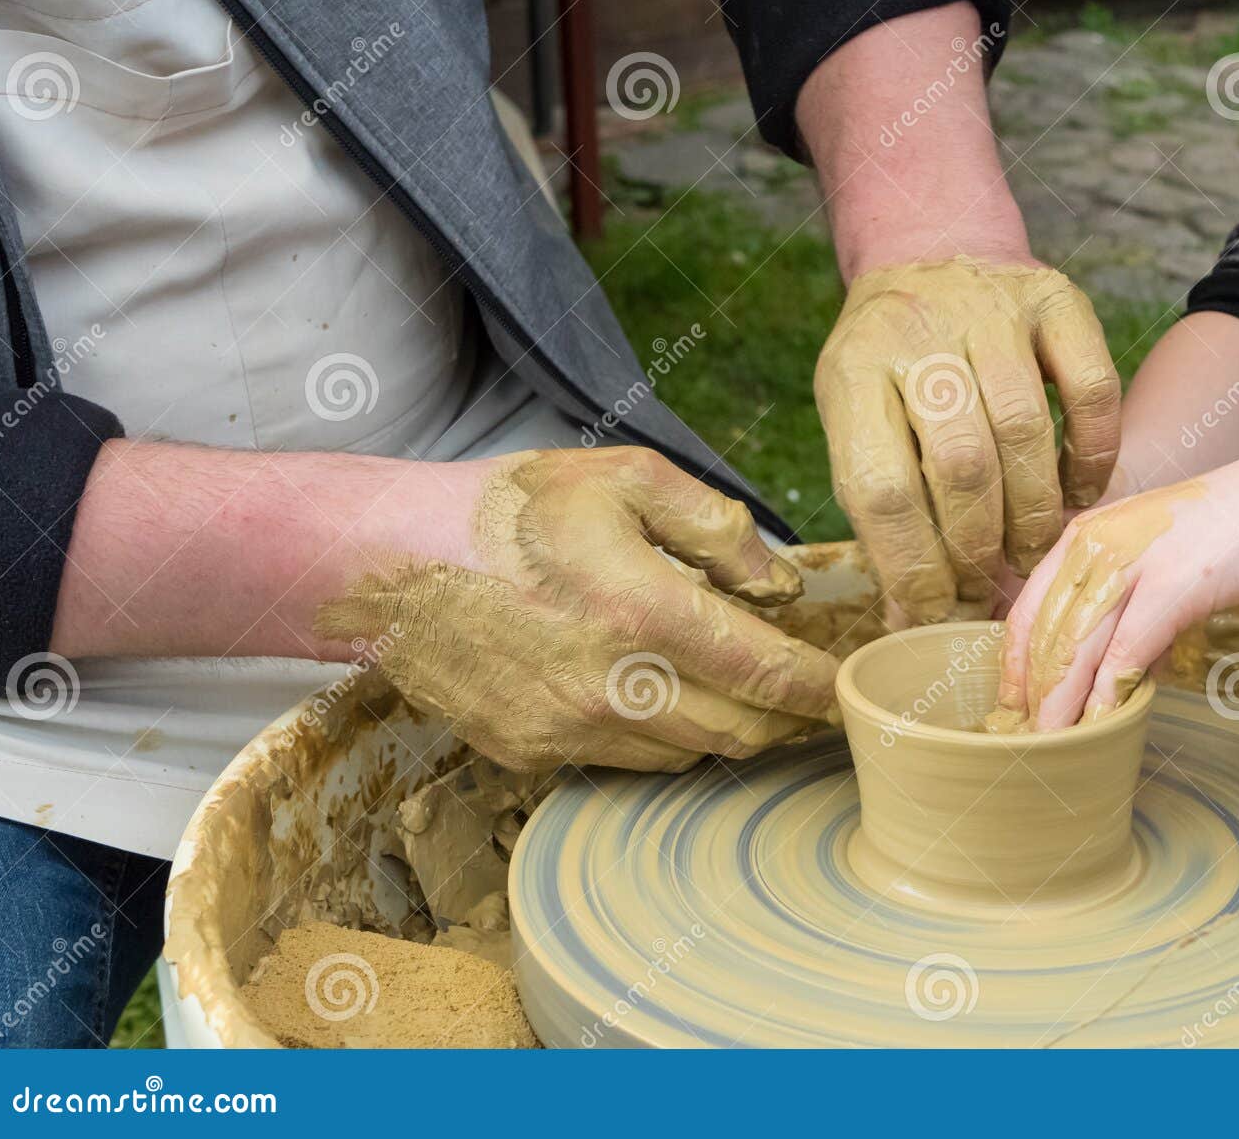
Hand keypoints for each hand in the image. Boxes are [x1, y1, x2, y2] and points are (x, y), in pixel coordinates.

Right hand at [316, 448, 839, 773]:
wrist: (391, 562)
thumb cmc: (512, 509)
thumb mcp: (626, 477)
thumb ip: (719, 527)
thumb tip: (781, 586)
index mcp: (641, 610)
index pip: (765, 673)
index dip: (820, 688)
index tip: (847, 687)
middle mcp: (609, 686)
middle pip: (739, 731)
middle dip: (786, 719)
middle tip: (810, 700)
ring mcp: (567, 729)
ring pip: (688, 754)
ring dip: (728, 730)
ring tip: (743, 694)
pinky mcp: (532, 752)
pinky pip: (626, 760)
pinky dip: (662, 737)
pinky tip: (661, 697)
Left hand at [816, 257, 1119, 625]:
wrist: (930, 256)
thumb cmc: (890, 368)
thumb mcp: (857, 421)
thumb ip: (883, 508)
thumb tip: (915, 617)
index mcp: (854, 373)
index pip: (880, 488)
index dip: (911, 566)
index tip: (930, 612)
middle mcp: (920, 333)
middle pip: (959, 463)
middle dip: (977, 545)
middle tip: (988, 584)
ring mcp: (991, 308)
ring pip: (1026, 432)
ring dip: (1035, 513)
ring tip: (1031, 554)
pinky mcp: (1056, 298)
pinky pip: (1091, 390)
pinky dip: (1092, 456)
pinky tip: (1079, 494)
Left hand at [996, 459, 1238, 729]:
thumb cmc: (1236, 526)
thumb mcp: (1157, 553)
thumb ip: (1129, 601)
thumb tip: (1117, 666)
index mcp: (1085, 536)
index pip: (1027, 612)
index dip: (1014, 667)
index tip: (1011, 709)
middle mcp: (1095, 545)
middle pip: (1044, 637)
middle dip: (1032, 697)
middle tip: (1025, 742)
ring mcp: (1132, 563)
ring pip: (1075, 649)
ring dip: (1060, 707)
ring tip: (1050, 748)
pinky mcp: (1173, 586)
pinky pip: (1126, 653)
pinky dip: (1108, 696)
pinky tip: (1099, 726)